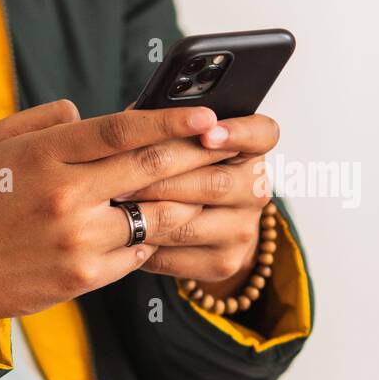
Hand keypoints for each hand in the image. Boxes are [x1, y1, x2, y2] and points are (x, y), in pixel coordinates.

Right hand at [0, 100, 236, 323]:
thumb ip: (46, 119)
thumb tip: (88, 110)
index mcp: (47, 154)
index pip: (122, 130)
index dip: (170, 121)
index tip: (206, 115)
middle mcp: (66, 194)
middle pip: (150, 168)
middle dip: (197, 154)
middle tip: (229, 146)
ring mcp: (78, 238)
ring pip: (155, 214)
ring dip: (186, 200)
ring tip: (210, 188)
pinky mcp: (85, 275)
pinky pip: (139, 251)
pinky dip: (152, 238)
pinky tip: (157, 227)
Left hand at [118, 114, 279, 297]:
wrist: (204, 228)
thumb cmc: (182, 171)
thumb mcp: (181, 142)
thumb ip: (168, 126)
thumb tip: (136, 118)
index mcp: (252, 151)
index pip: (263, 134)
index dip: (238, 133)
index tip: (208, 133)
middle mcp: (256, 190)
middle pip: (215, 183)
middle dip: (164, 178)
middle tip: (122, 176)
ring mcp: (244, 229)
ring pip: (190, 223)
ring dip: (148, 214)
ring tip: (114, 203)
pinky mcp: (225, 261)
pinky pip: (178, 255)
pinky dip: (146, 244)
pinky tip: (124, 232)